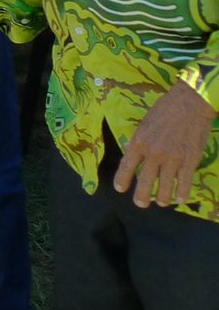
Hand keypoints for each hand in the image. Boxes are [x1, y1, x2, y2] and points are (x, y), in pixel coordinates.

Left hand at [114, 82, 216, 208]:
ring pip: (165, 186)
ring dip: (162, 197)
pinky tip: (180, 199)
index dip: (122, 180)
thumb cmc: (164, 110)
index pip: (127, 166)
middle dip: (141, 196)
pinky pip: (184, 182)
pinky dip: (182, 192)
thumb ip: (138, 140)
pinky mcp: (189, 161)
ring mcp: (172, 159)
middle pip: (145, 181)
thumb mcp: (144, 124)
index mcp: (139, 143)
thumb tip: (131, 152)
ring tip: (161, 202)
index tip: (120, 189)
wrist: (189, 105)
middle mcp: (153, 154)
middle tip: (140, 204)